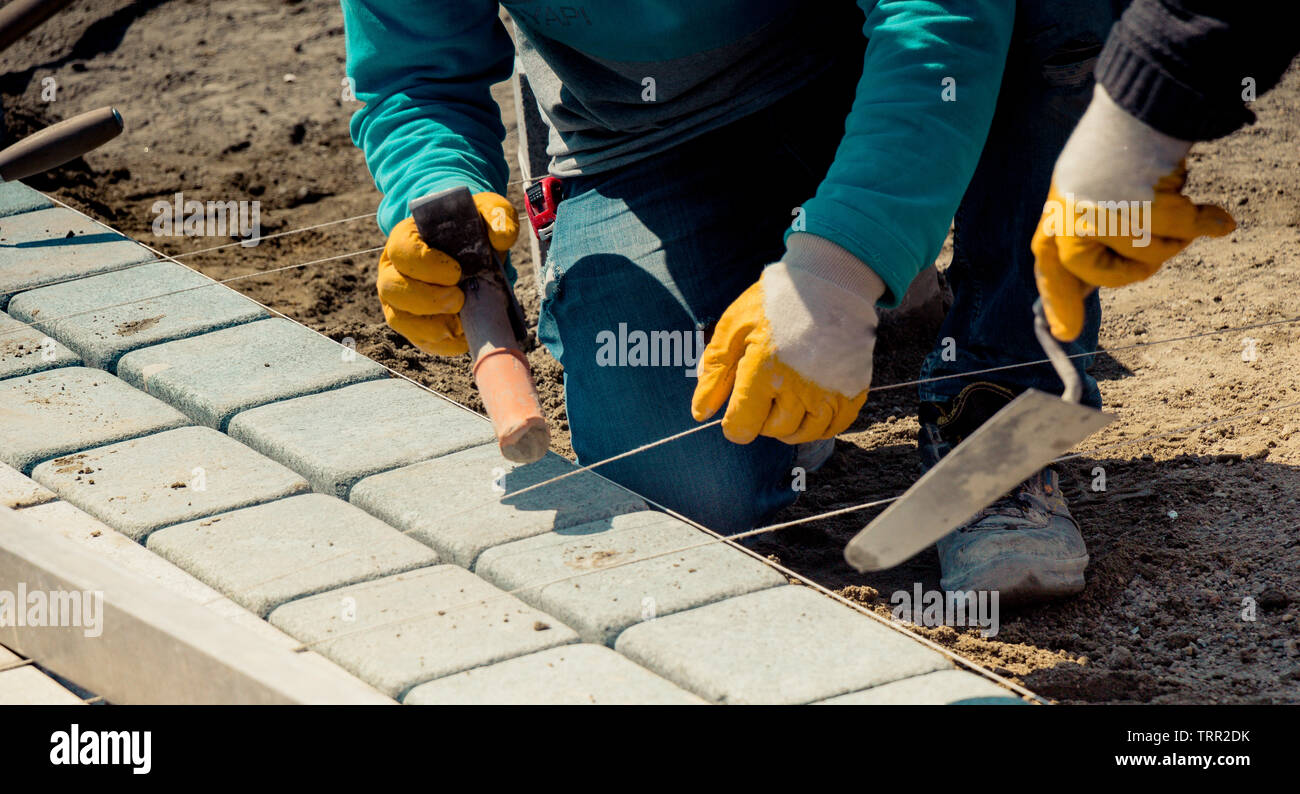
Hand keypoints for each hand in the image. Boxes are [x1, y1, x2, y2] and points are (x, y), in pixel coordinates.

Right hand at [376, 191, 518, 354]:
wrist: (469, 245)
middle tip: (458, 299)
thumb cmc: (471, 228)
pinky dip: (441, 344)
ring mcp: (399, 299)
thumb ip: (496, 216)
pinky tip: (463, 338)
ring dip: (429, 327)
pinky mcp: (413, 323)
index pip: (402, 251)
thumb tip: (502, 237)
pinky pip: (418, 340)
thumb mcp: (486, 213)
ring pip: (399, 319)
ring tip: (460, 325)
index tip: (456, 272)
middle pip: (391, 289)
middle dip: (425, 299)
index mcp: (406, 238)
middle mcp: (394, 270)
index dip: (425, 265)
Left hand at [691, 233, 884, 443]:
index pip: (741, 428)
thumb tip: (701, 413)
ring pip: (802, 434)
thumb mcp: (733, 328)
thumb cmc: (774, 302)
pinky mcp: (853, 390)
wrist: (829, 280)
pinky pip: (833, 427)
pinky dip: (818, 424)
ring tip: (783, 396)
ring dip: (787, 424)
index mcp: (763, 370)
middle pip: (770, 431)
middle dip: (760, 417)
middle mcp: (798, 387)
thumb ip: (714, 373)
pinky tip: (809, 403)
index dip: (733, 421)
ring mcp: (829, 392)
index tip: (736, 406)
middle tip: (763, 389)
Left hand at [1032, 87, 1234, 341]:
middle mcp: (1066, 221)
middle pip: (1105, 276)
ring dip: (1172, 226)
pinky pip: (1176, 233)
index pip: (1051, 267)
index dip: (1059, 301)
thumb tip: (1091, 282)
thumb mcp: (1091, 187)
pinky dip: (1201, 221)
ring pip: (1147, 255)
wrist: (1138, 104)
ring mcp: (1094, 219)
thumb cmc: (1120, 142)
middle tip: (1161, 231)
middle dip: (1138, 261)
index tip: (1066, 333)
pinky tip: (1217, 217)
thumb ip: (1093, 231)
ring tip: (1168, 189)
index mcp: (1056, 214)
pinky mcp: (1128, 213)